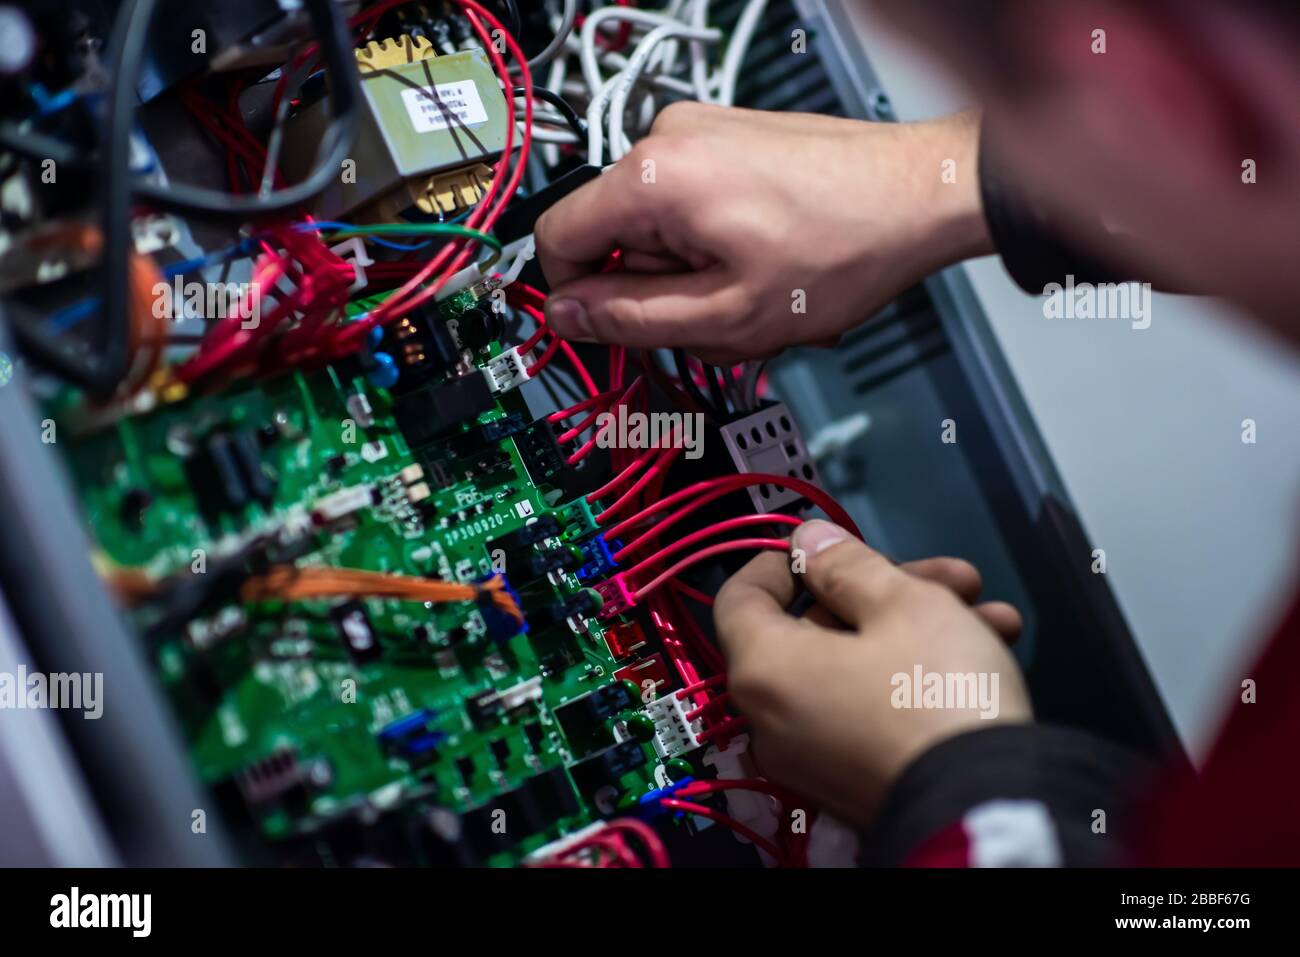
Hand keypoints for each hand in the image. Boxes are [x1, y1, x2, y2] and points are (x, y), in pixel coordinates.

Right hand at [535, 105, 991, 363]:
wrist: (921, 196)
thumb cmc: (844, 248)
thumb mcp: (725, 316)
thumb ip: (631, 320)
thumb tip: (566, 317)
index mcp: (652, 178)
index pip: (556, 240)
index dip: (576, 298)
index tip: (613, 329)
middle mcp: (665, 139)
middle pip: (614, 240)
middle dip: (659, 292)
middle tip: (722, 316)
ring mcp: (700, 132)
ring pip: (657, 232)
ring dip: (696, 276)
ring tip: (757, 291)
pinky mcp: (727, 139)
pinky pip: (691, 208)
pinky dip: (718, 247)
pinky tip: (766, 265)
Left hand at [713, 520, 1029, 826]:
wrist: (989, 807)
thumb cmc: (936, 697)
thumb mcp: (901, 604)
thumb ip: (848, 564)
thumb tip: (809, 542)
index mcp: (764, 670)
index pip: (740, 598)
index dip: (782, 560)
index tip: (826, 544)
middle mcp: (773, 719)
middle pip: (815, 630)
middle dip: (886, 591)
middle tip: (950, 577)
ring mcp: (814, 757)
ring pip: (856, 667)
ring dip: (918, 628)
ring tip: (988, 614)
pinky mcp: (857, 780)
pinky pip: (871, 710)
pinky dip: (914, 677)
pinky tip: (986, 651)